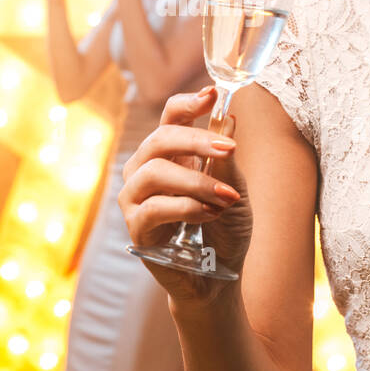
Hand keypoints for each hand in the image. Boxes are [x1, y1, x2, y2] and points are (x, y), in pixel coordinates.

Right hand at [119, 86, 251, 307]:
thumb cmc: (223, 229)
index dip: (186, 104)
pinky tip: (208, 215)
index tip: (212, 94)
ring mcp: (136, 199)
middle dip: (195, 140)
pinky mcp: (136, 228)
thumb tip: (229, 120)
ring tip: (225, 198)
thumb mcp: (233, 191)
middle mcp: (146, 171)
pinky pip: (153, 208)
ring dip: (195, 182)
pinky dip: (186, 208)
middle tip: (229, 149)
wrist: (219, 277)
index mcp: (170, 156)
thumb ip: (226, 162)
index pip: (169, 119)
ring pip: (154, 172)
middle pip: (159, 139)